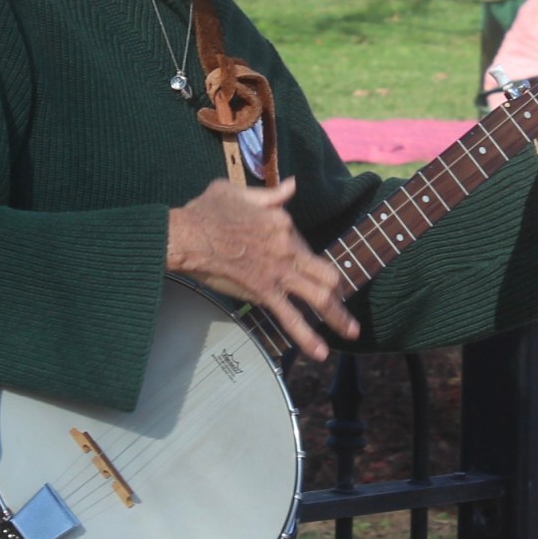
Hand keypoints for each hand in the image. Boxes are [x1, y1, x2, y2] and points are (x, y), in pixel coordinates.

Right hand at [166, 176, 357, 362]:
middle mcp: (287, 246)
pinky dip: (308, 337)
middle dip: (340, 291)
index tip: (308, 272)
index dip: (309, 262)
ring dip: (339, 316)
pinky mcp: (263, 291)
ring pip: (319, 296)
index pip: (305, 247)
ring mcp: (278, 270)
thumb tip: (292, 186)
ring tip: (351, 332)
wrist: (185, 235)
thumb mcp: (240, 192)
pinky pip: (291, 317)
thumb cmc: (205, 212)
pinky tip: (320, 352)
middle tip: (345, 304)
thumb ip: (271, 194)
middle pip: (326, 272)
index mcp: (282, 222)